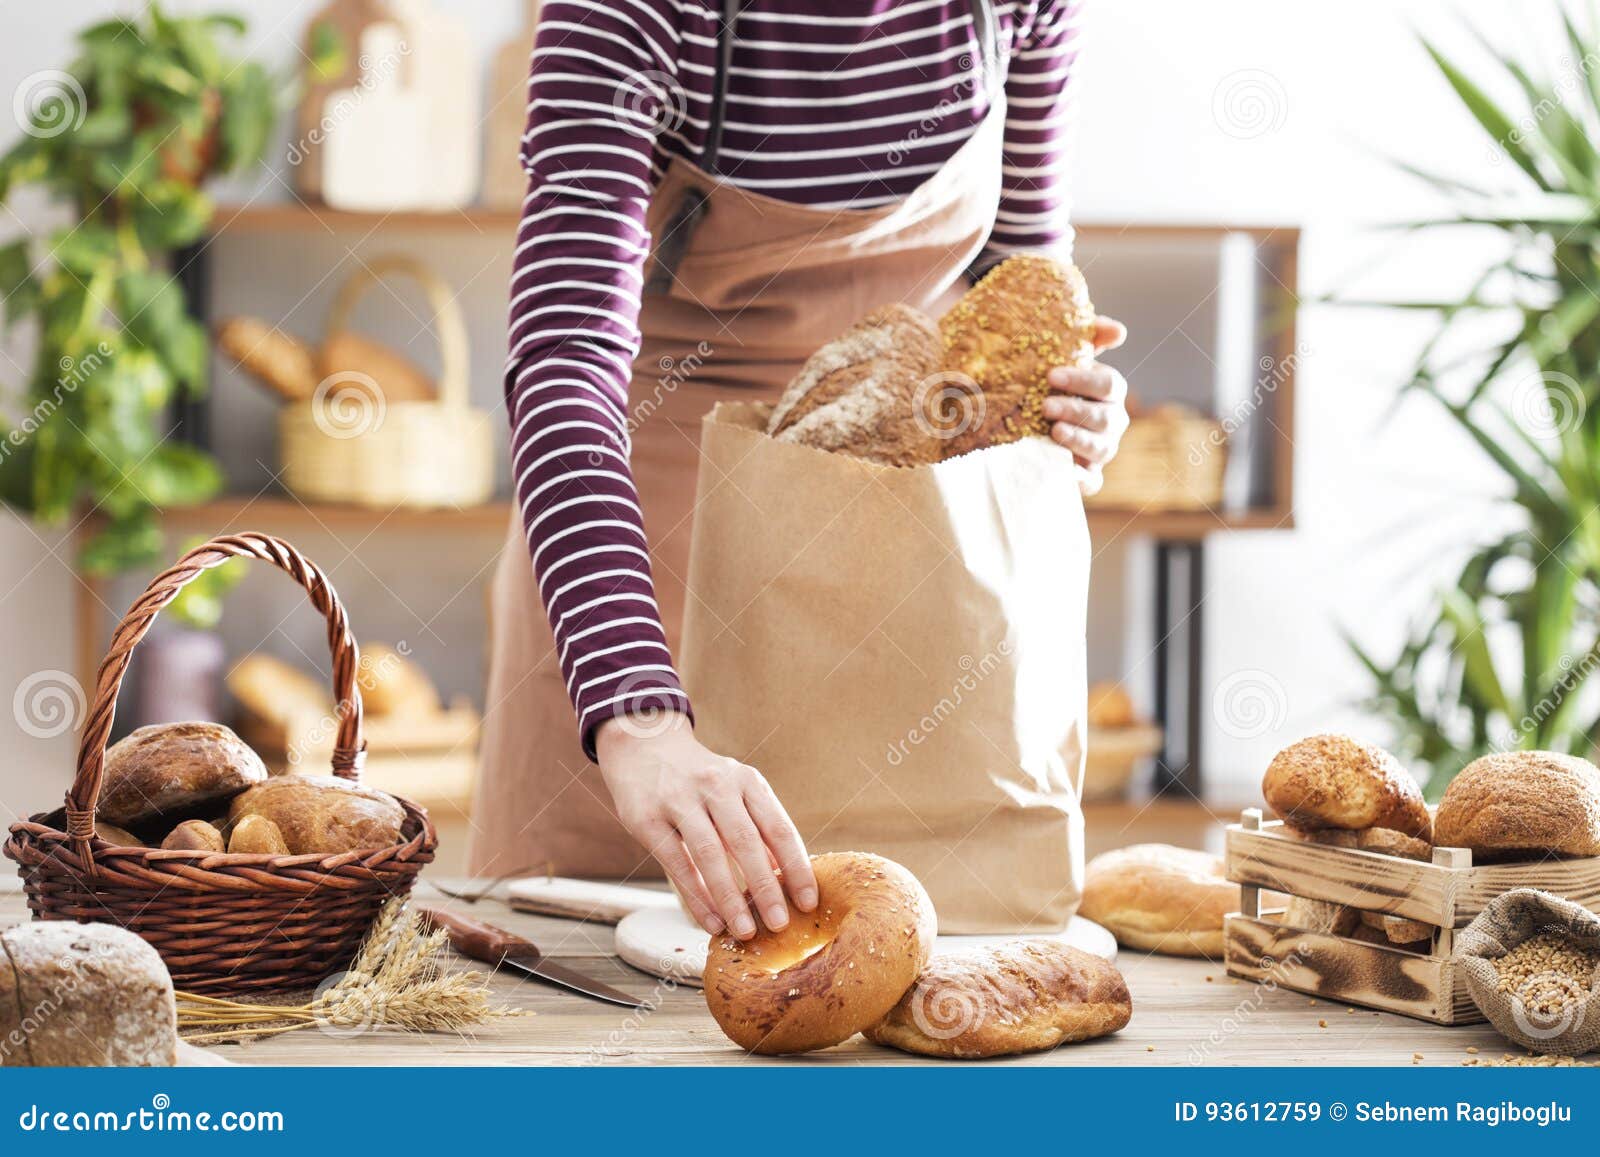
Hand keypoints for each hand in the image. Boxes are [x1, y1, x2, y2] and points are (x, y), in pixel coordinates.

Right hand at [595, 711, 817, 938]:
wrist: (644, 745)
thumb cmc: (701, 779)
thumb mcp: (735, 789)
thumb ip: (758, 826)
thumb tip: (787, 878)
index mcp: (746, 781)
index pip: (779, 828)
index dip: (797, 867)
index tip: (808, 902)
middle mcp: (716, 786)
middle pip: (746, 842)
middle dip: (766, 888)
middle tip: (779, 925)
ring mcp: (679, 800)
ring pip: (710, 855)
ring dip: (730, 898)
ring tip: (745, 930)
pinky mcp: (647, 818)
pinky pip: (677, 864)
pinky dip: (697, 897)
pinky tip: (711, 921)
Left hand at [1042, 317, 1129, 495]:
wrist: (1031, 417)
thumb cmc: (1052, 381)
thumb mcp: (1066, 354)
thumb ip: (1090, 337)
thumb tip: (1120, 331)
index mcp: (1110, 391)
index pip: (1109, 384)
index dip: (1083, 380)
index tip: (1051, 375)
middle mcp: (1112, 421)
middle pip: (1106, 417)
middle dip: (1076, 411)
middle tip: (1045, 406)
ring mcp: (1102, 449)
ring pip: (1102, 448)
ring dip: (1079, 440)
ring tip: (1054, 432)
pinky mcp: (1088, 475)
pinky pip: (1092, 481)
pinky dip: (1080, 478)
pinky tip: (1063, 469)